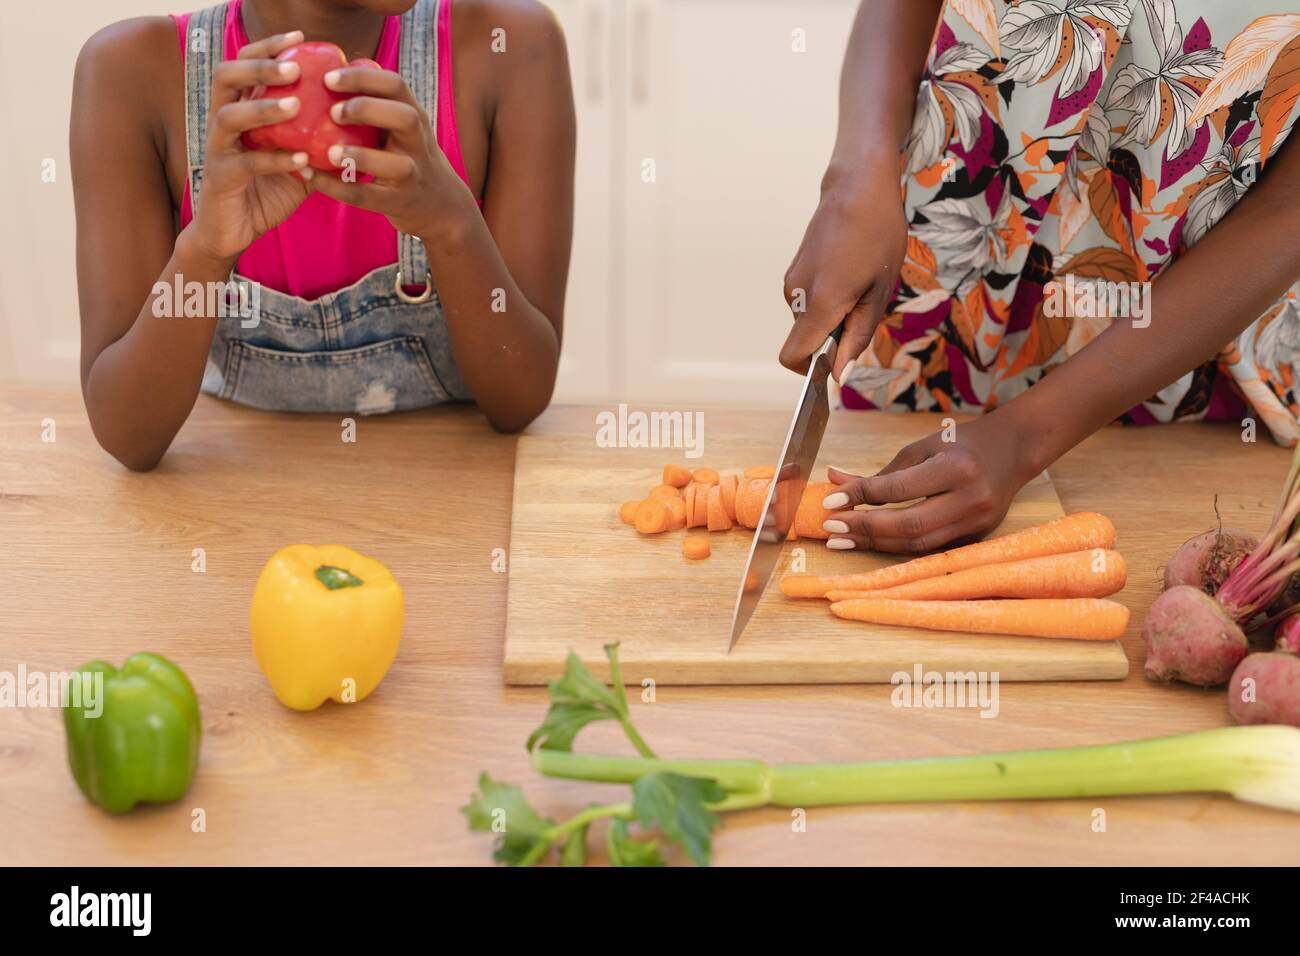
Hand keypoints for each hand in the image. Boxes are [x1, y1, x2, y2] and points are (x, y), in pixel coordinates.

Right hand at [186, 31, 312, 262]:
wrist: (236, 231)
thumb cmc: (268, 190)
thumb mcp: (297, 157)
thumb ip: (316, 136)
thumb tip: (355, 115)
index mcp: (238, 109)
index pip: (244, 64)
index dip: (267, 47)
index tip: (299, 37)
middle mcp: (222, 122)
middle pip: (226, 77)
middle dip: (260, 66)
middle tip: (295, 67)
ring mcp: (218, 149)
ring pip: (230, 117)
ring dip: (264, 108)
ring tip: (296, 105)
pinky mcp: (221, 179)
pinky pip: (245, 164)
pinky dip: (275, 160)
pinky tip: (302, 160)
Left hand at [304, 67, 474, 240]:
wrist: (442, 205)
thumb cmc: (407, 155)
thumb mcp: (402, 126)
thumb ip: (376, 103)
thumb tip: (325, 71)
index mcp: (414, 116)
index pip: (395, 85)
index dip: (362, 78)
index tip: (327, 77)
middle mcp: (418, 143)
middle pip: (405, 117)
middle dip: (367, 109)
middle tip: (332, 112)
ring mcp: (413, 175)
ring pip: (397, 165)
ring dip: (362, 156)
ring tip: (329, 152)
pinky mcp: (399, 202)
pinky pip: (369, 197)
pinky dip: (338, 188)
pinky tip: (311, 176)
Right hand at [780, 166, 907, 380]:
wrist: (856, 187)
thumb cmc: (876, 235)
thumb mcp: (879, 292)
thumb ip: (857, 337)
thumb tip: (839, 374)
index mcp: (820, 304)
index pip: (793, 356)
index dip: (811, 370)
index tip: (835, 362)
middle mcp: (796, 295)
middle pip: (805, 339)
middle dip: (831, 337)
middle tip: (865, 305)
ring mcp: (791, 281)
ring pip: (808, 319)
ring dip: (832, 315)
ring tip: (860, 281)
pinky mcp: (793, 270)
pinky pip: (807, 300)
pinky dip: (826, 298)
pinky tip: (850, 270)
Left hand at [819, 411, 1042, 553]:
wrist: (1014, 450)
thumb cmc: (962, 444)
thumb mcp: (922, 448)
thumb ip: (881, 471)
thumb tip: (834, 481)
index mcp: (956, 468)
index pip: (898, 489)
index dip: (860, 497)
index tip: (830, 502)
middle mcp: (970, 499)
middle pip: (908, 524)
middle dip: (864, 529)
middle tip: (831, 527)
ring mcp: (976, 523)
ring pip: (918, 544)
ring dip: (876, 543)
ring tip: (843, 539)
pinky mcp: (976, 537)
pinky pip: (929, 548)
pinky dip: (898, 546)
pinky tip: (872, 543)